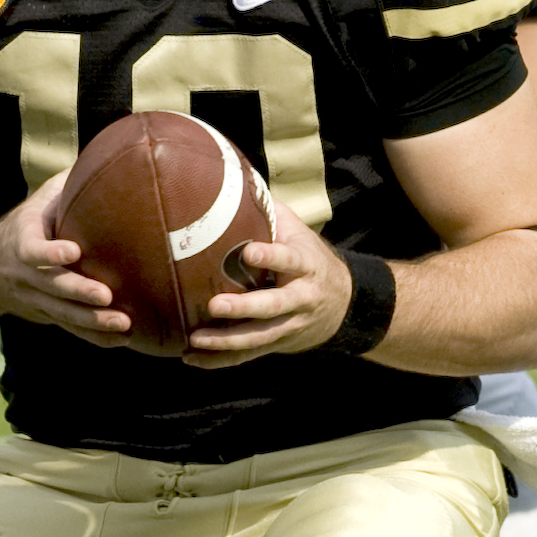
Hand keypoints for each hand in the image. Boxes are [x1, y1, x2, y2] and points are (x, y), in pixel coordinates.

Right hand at [0, 173, 133, 345]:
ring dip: (93, 323)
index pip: (33, 250)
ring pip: (64, 315)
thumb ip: (67, 186)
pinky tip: (121, 339)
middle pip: (52, 288)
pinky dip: (95, 337)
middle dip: (79, 294)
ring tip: (123, 325)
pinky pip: (71, 329)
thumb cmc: (26, 226)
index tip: (73, 251)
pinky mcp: (47, 316)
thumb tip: (107, 156)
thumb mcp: (38, 203)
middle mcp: (26, 275)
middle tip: (106, 297)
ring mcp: (36, 300)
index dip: (50, 252)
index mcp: (22, 242)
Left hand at [182, 198, 354, 367]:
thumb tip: (230, 176)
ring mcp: (289, 325)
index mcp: (305, 265)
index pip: (289, 259)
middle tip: (214, 306)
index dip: (272, 256)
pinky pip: (248, 356)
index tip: (249, 251)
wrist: (345, 302)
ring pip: (259, 337)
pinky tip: (192, 359)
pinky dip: (220, 360)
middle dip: (244, 308)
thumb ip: (268, 210)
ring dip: (226, 342)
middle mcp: (300, 298)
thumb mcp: (298, 230)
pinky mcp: (277, 343)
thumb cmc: (309, 257)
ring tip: (195, 340)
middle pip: (273, 306)